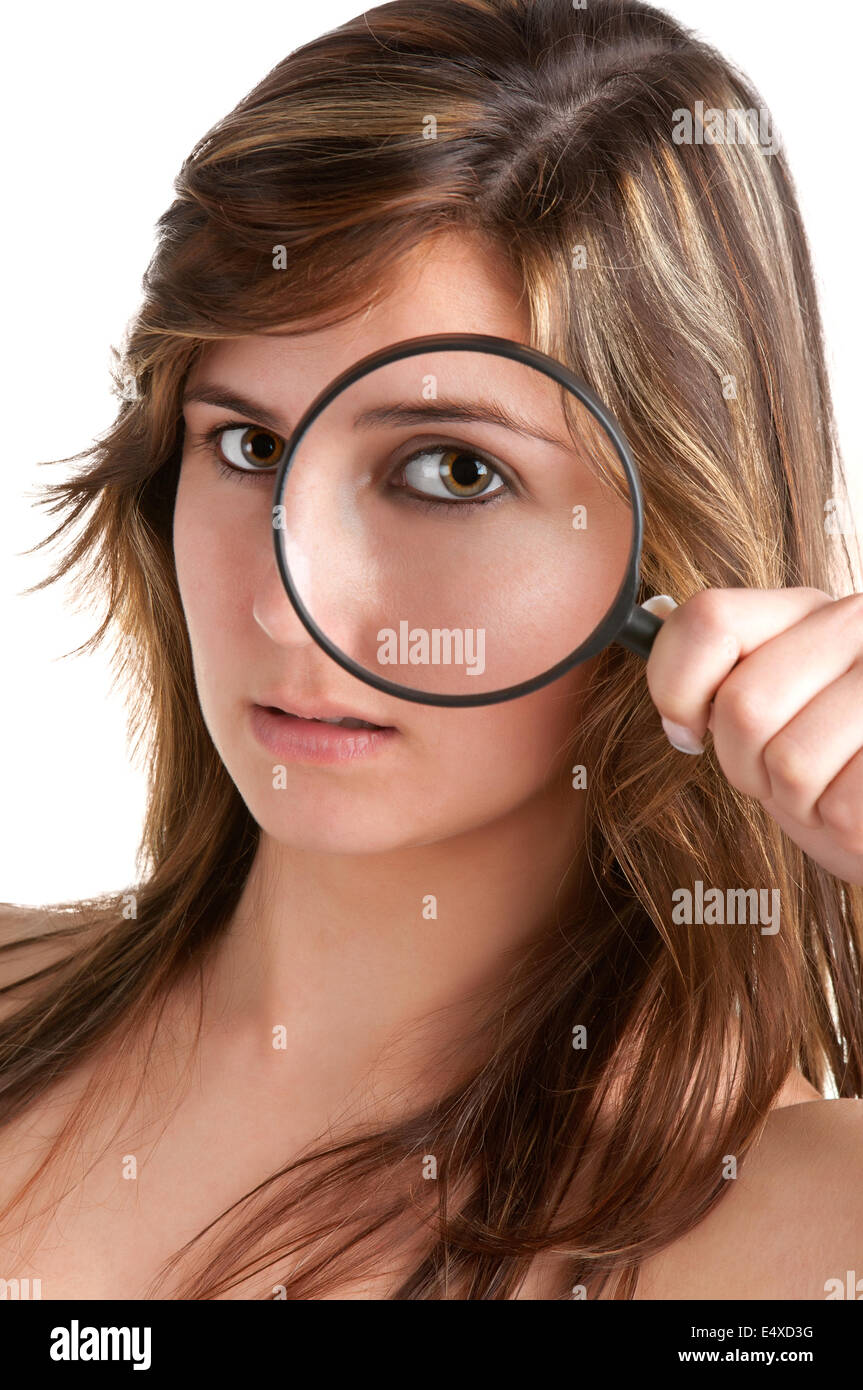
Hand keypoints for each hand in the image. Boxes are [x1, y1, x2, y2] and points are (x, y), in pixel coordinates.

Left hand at [643, 588, 862, 884]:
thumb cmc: (825, 764)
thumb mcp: (770, 702)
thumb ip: (720, 661)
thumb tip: (653, 619)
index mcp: (809, 612)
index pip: (708, 620)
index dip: (677, 688)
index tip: (688, 727)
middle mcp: (857, 625)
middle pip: (743, 705)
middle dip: (744, 764)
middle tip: (776, 773)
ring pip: (791, 762)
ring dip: (796, 799)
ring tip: (824, 787)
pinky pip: (843, 808)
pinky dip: (840, 826)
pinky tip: (855, 805)